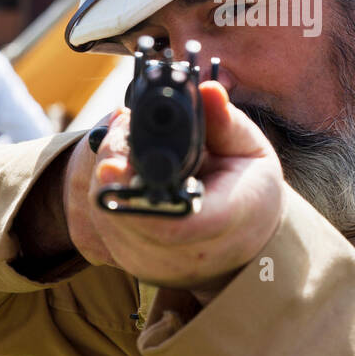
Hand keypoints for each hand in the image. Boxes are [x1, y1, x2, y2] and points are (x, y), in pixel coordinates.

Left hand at [63, 83, 284, 289]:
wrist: (249, 245)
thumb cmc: (250, 193)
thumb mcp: (250, 151)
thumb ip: (225, 122)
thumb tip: (206, 90)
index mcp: (226, 221)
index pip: (171, 220)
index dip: (134, 196)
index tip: (111, 165)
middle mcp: (188, 254)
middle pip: (126, 216)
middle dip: (114, 167)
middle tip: (119, 128)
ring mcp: (157, 265)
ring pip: (107, 222)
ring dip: (106, 180)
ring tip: (123, 145)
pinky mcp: (135, 265)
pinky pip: (104, 229)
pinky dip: (106, 196)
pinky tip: (121, 172)